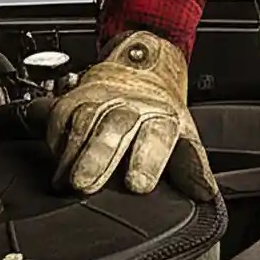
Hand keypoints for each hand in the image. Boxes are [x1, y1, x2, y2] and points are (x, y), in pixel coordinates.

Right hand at [45, 31, 217, 199]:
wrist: (142, 67)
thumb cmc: (160, 113)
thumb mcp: (183, 135)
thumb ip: (190, 166)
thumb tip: (205, 192)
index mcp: (162, 117)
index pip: (157, 138)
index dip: (148, 161)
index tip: (139, 185)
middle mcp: (129, 107)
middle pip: (114, 128)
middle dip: (99, 156)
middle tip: (87, 184)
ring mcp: (99, 101)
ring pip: (84, 122)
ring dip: (73, 152)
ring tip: (66, 181)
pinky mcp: (72, 101)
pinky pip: (59, 118)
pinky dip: (55, 140)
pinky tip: (55, 162)